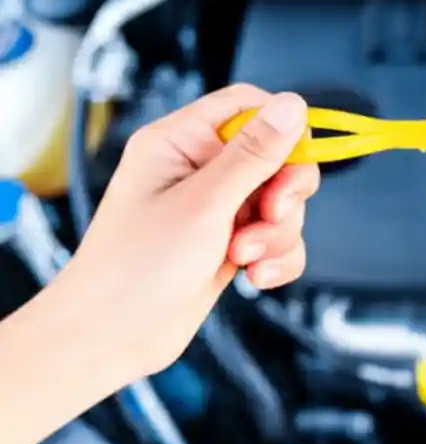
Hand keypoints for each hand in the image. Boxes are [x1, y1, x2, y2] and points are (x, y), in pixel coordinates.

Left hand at [55, 84, 318, 378]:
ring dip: (278, 234)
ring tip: (244, 257)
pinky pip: (277, 238)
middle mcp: (199, 170)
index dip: (283, 127)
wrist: (109, 339)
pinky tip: (255, 277)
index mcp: (180, 142)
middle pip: (277, 156)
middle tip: (271, 214)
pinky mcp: (229, 243)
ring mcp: (216, 208)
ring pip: (283, 203)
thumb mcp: (204, 204)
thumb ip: (254, 153)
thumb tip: (292, 104)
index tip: (297, 160)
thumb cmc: (134, 269)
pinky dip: (277, 258)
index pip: (248, 106)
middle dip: (286, 192)